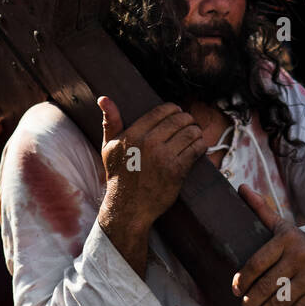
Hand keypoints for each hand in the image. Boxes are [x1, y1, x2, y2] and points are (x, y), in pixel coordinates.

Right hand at [97, 97, 203, 229]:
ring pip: (190, 133)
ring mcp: (164, 157)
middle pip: (179, 120)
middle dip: (187, 119)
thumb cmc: (119, 175)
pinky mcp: (177, 171)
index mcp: (133, 135)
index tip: (177, 113)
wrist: (127, 207)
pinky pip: (196, 150)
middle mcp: (149, 143)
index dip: (173, 109)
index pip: (162, 111)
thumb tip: (103, 98)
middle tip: (189, 123)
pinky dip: (201, 146)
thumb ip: (110, 121)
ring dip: (196, 131)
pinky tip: (199, 147)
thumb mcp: (109, 147)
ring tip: (195, 134)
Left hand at [233, 184, 304, 305]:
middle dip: (252, 301)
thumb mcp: (283, 226)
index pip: (257, 263)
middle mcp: (300, 256)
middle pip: (268, 285)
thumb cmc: (301, 243)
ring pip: (281, 301)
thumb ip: (262, 210)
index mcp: (286, 238)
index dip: (243, 279)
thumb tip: (242, 188)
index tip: (236, 289)